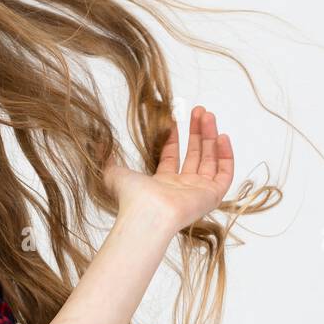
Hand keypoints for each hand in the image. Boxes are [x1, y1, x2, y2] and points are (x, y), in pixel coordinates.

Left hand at [102, 106, 234, 232]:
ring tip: (208, 115)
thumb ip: (108, 159)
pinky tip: (222, 136)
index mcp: (161, 184)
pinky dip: (226, 156)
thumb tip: (97, 145)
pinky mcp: (212, 195)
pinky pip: (224, 174)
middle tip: (198, 111)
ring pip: (209, 160)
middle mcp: (181, 188)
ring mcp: (198, 192)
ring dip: (210, 136)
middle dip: (196, 132)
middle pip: (193, 155)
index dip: (174, 137)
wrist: (149, 212)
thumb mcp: (114, 174)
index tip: (174, 119)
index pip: (171, 157)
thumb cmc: (132, 197)